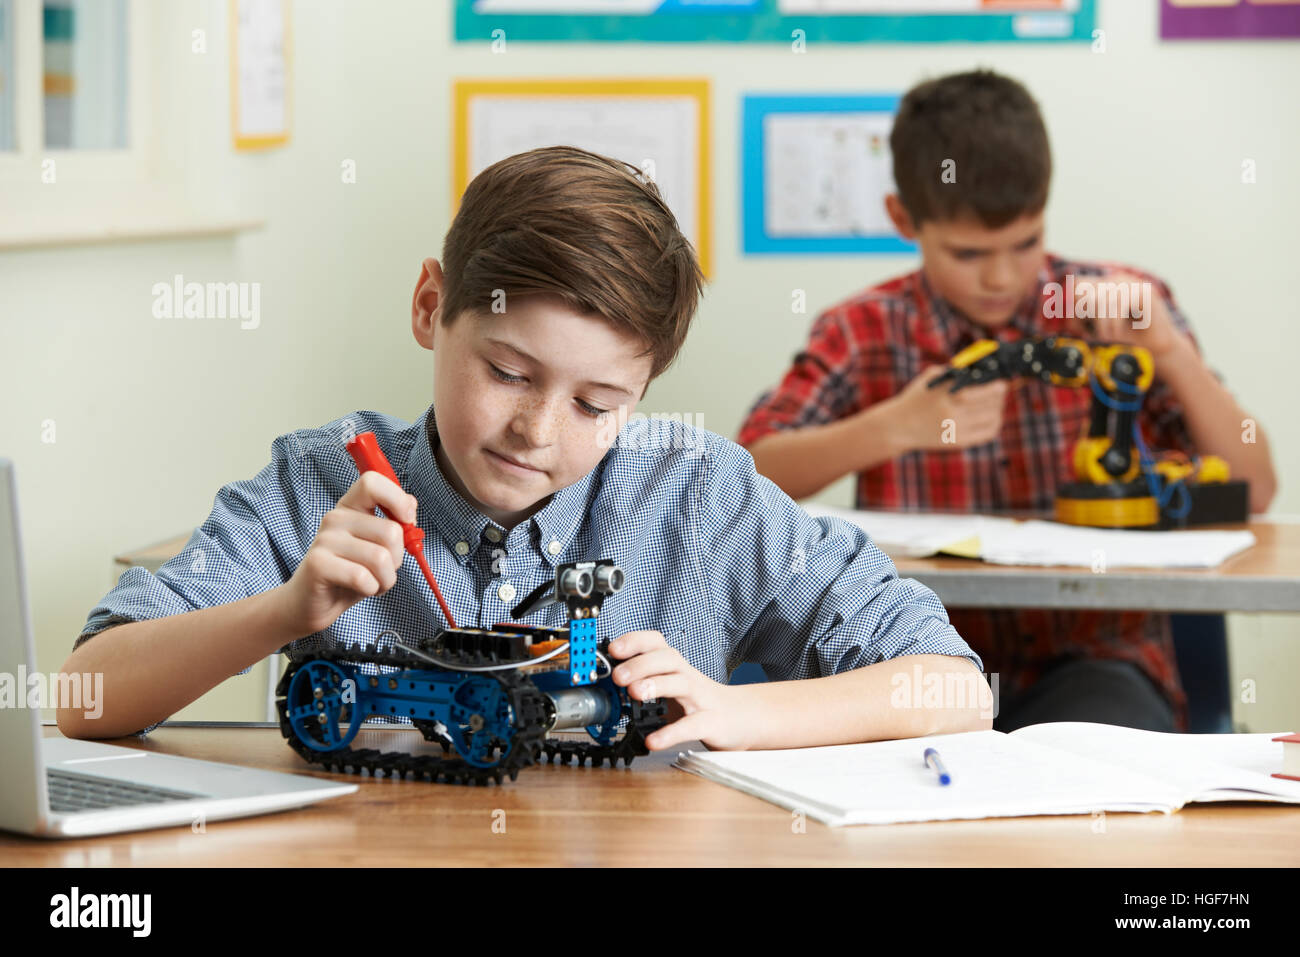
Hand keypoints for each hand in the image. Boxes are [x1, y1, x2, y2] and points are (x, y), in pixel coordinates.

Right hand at [276, 471, 417, 635]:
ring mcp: (324, 539)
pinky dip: (371, 589)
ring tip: (372, 582)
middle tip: (383, 569)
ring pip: (381, 558)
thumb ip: (393, 523)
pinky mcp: (318, 564)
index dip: (397, 499)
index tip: (407, 521)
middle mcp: (336, 518)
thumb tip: (410, 506)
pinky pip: (363, 577)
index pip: (372, 482)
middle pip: (391, 531)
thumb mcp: (376, 546)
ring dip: (386, 579)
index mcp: (350, 507)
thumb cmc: (349, 573)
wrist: (311, 603)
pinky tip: (361, 589)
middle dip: (397, 559)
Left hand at [608, 631, 751, 750]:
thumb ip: (643, 681)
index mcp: (674, 667)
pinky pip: (691, 726)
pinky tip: (653, 740)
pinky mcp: (710, 722)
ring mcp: (700, 698)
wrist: (739, 718)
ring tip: (634, 693)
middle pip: (667, 659)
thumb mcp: (670, 685)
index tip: (613, 649)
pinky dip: (671, 733)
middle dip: (640, 663)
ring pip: (680, 683)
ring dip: (656, 684)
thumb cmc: (698, 701)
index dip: (635, 641)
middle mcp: (687, 676)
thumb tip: (607, 682)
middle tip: (618, 676)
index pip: (656, 643)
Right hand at [890, 364, 1009, 450]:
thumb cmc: (916, 397)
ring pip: (992, 417)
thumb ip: (956, 370)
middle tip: (1001, 389)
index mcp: (946, 393)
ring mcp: (956, 429)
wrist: (898, 426)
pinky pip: (987, 433)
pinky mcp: (957, 442)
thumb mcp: (932, 377)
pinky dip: (995, 424)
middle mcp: (952, 412)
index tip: (1001, 381)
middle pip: (991, 403)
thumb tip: (983, 367)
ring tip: (996, 403)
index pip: (983, 389)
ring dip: (998, 408)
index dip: (997, 386)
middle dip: (999, 395)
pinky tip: (993, 417)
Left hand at [1069, 270, 1182, 361]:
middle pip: (1086, 291)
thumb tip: (1063, 311)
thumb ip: (1078, 318)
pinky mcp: (1144, 292)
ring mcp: (1132, 283)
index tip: (1084, 325)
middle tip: (1100, 335)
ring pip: (1101, 299)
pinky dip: (1114, 323)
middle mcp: (1116, 279)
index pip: (1078, 285)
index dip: (1077, 306)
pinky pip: (1118, 304)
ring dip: (1102, 324)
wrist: (1157, 347)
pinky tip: (1119, 334)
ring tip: (1110, 338)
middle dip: (1089, 317)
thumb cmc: (1126, 337)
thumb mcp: (1095, 328)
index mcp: (1104, 285)